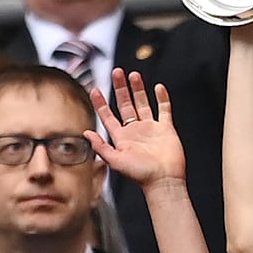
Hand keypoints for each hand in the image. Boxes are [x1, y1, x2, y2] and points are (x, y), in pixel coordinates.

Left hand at [87, 69, 185, 186]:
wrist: (163, 181)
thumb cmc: (140, 175)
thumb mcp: (115, 161)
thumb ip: (101, 146)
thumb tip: (86, 133)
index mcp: (121, 137)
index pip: (108, 115)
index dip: (101, 103)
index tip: (94, 89)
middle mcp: (135, 130)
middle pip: (126, 104)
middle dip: (121, 88)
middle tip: (117, 72)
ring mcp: (151, 128)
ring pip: (143, 103)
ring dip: (138, 89)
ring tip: (134, 75)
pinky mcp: (166, 129)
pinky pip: (164, 110)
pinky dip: (162, 98)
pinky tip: (158, 88)